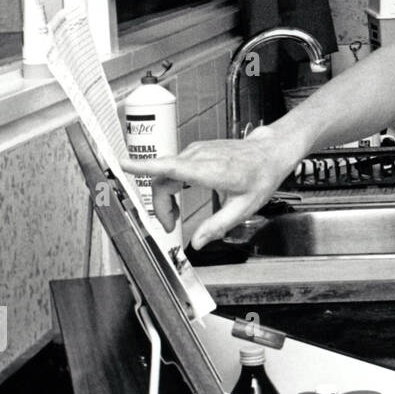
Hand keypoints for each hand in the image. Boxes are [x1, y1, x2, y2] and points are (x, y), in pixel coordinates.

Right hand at [119, 124, 297, 248]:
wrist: (270, 152)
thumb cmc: (261, 177)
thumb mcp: (244, 208)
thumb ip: (218, 225)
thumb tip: (197, 244)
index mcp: (211, 170)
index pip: (171, 167)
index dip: (145, 167)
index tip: (123, 165)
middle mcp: (200, 156)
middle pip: (163, 179)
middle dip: (159, 205)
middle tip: (169, 225)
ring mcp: (197, 150)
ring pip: (166, 173)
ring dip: (165, 196)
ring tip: (175, 215)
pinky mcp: (196, 150)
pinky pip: (173, 167)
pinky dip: (171, 183)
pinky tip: (181, 196)